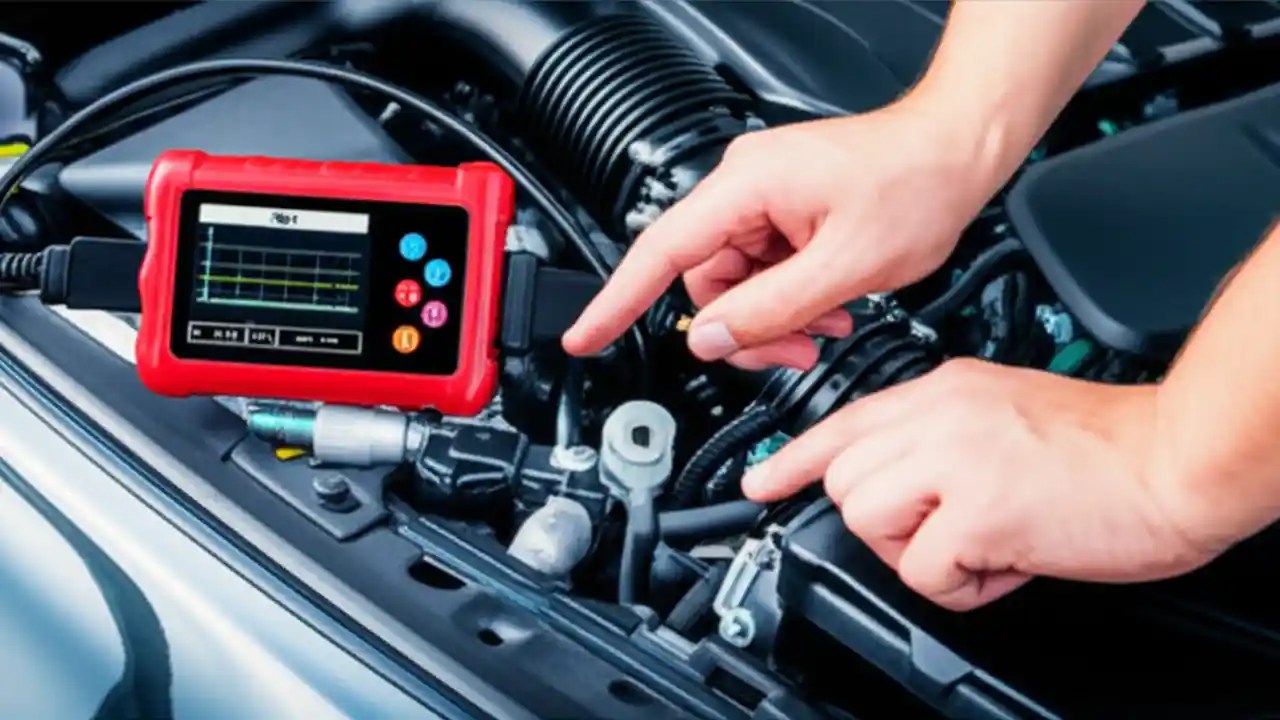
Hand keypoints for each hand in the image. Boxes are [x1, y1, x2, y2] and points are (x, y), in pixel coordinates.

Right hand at [562, 98, 999, 369]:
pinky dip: (790, 297)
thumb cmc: (916, 183)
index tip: (584, 335)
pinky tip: (828, 305)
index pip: (659, 253)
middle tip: (794, 349)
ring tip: (824, 324)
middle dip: (744, 327)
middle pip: (706, 282)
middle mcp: (745, 187)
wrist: (958, 149)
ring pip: (736, 284)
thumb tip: (711, 339)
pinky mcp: (784, 210)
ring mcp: (764, 198)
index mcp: (746, 188)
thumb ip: (769, 309)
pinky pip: (764, 269)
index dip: (616, 302)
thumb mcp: (845, 267)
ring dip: (773, 316)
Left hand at [742, 359, 1233, 610]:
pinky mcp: (976, 510)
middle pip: (844, 480)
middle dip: (884, 519)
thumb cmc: (1105, 445)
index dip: (790, 458)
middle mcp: (936, 416)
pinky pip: (923, 570)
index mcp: (943, 389)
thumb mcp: (1002, 409)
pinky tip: (1007, 559)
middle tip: (946, 525)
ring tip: (980, 539)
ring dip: (919, 549)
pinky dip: (963, 583)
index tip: (759, 482)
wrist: (1174, 459)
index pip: (841, 421)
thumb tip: (904, 477)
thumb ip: (942, 432)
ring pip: (866, 519)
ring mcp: (952, 460)